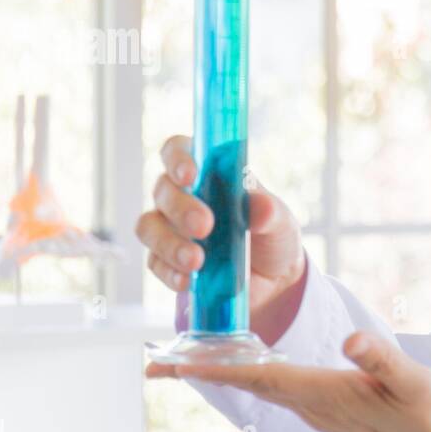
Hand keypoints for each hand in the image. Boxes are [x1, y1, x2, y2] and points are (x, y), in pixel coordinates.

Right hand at [136, 134, 305, 315]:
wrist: (275, 280)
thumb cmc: (272, 234)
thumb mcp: (281, 222)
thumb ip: (270, 212)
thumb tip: (260, 206)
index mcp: (208, 173)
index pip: (178, 151)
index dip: (178, 158)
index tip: (190, 175)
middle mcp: (182, 196)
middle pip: (163, 190)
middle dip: (180, 207)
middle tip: (204, 226)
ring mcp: (170, 229)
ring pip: (149, 227)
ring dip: (169, 243)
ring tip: (197, 261)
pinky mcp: (169, 262)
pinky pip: (156, 264)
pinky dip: (170, 272)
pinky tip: (188, 280)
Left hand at [147, 331, 430, 431]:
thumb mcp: (416, 380)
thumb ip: (382, 359)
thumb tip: (349, 340)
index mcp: (327, 394)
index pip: (257, 377)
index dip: (211, 368)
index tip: (167, 364)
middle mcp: (317, 407)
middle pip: (248, 384)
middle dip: (203, 372)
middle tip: (155, 362)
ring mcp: (325, 412)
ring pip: (263, 388)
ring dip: (226, 374)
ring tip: (193, 359)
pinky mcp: (337, 412)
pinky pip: (283, 391)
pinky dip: (257, 375)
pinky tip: (255, 366)